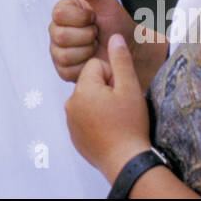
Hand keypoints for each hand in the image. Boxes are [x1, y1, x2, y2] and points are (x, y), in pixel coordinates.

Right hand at [48, 0, 137, 80]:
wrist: (128, 49)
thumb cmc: (117, 24)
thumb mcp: (109, 5)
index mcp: (63, 12)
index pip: (59, 15)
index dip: (81, 18)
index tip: (94, 18)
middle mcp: (56, 30)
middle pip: (61, 37)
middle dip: (87, 36)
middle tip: (97, 34)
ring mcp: (57, 51)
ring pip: (64, 56)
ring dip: (87, 52)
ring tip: (95, 46)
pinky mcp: (63, 69)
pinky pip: (67, 71)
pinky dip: (85, 67)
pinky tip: (92, 60)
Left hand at [64, 33, 151, 182]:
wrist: (126, 162)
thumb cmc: (130, 126)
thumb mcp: (130, 88)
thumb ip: (121, 60)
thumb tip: (114, 38)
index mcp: (82, 89)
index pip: (95, 66)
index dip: (112, 76)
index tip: (121, 93)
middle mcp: (70, 103)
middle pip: (90, 82)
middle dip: (105, 89)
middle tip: (120, 107)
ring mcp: (70, 121)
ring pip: (87, 100)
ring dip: (100, 104)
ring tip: (116, 120)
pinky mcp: (74, 136)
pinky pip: (83, 118)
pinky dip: (95, 120)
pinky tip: (109, 130)